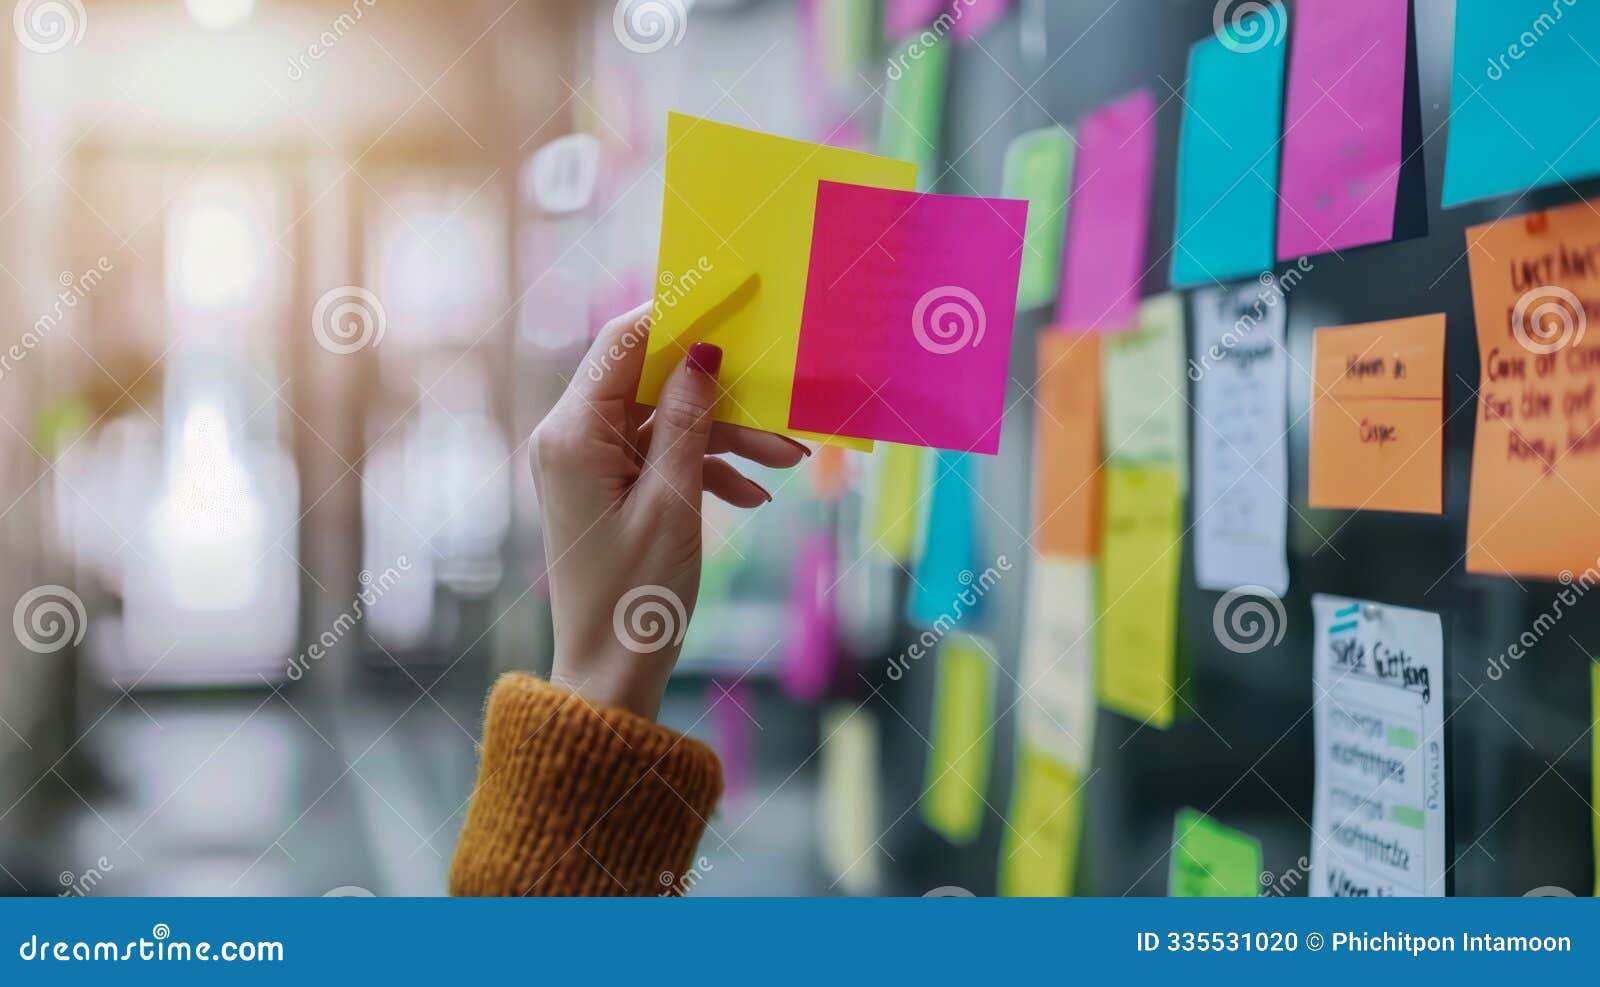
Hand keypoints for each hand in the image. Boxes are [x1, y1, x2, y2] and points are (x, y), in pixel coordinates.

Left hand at [529, 302, 809, 719]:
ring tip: (786, 462)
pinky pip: (663, 455)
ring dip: (727, 437)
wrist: (610, 677)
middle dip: (723, 396)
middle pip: (655, 382)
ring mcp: (589, 464)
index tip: (737, 295)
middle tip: (786, 413)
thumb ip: (690, 421)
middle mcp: (571, 438)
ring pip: (669, 421)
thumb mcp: (675, 503)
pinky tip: (751, 496)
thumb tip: (703, 350)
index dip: (682, 312)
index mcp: (573, 434)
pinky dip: (708, 468)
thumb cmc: (635, 598)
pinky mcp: (608, 488)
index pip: (625, 341)